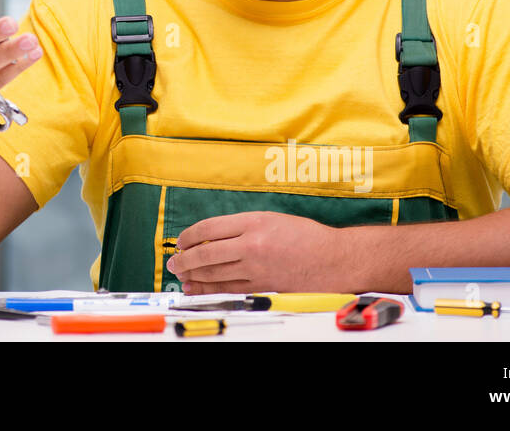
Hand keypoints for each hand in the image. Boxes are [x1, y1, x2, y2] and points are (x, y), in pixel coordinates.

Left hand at [165, 211, 351, 294]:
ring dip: (194, 276)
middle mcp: (252, 244)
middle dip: (185, 259)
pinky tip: (199, 288)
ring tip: (181, 276)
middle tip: (174, 261)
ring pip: (215, 273)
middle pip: (207, 253)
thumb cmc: (306, 237)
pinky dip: (210, 289)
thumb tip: (212, 237)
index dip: (189, 236)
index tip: (180, 241)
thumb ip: (242, 227)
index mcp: (254, 222)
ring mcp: (257, 268)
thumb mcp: (272, 219)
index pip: (209, 229)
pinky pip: (229, 289)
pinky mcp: (263, 286)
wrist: (335, 259)